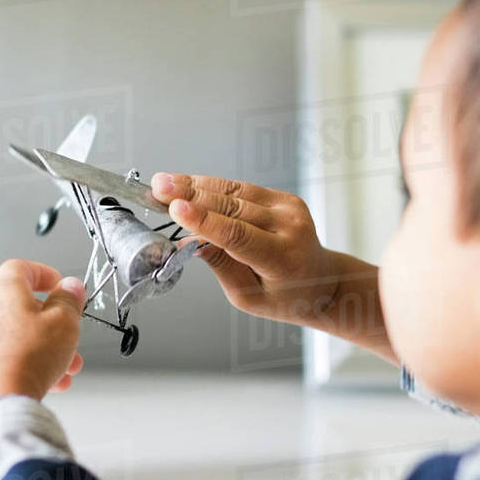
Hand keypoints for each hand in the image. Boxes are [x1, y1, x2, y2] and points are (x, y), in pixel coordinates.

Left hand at [0, 260, 84, 432]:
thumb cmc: (26, 359)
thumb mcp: (65, 323)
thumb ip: (69, 300)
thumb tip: (70, 286)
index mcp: (2, 289)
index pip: (22, 268)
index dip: (45, 275)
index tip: (61, 287)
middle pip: (21, 306)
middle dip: (51, 323)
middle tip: (70, 337)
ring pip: (15, 334)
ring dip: (43, 347)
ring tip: (66, 368)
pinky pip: (3, 354)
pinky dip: (25, 361)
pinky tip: (47, 381)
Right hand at [150, 173, 336, 326]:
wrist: (322, 281)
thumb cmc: (283, 297)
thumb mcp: (247, 296)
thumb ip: (219, 264)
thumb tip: (188, 239)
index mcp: (283, 258)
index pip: (238, 235)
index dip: (205, 221)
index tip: (175, 209)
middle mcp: (290, 227)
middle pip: (233, 207)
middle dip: (191, 196)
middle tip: (157, 189)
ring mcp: (288, 208)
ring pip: (234, 192)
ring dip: (196, 185)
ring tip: (163, 182)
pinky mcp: (282, 198)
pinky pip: (241, 189)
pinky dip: (212, 187)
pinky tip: (186, 184)